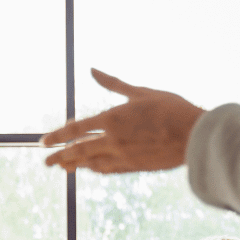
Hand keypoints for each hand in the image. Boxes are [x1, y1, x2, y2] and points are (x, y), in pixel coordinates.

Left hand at [41, 69, 203, 173]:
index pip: (76, 130)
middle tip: (46, 161)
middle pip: (78, 152)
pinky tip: (90, 167)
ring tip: (63, 167)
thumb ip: (114, 84)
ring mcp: (122, 157)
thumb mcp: (141, 92)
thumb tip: (93, 69)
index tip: (44, 141)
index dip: (57, 136)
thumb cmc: (171, 109)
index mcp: (113, 119)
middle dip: (60, 157)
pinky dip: (95, 168)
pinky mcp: (133, 168)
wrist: (195, 137)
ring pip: (91, 163)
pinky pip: (107, 169)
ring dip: (75, 165)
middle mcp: (113, 141)